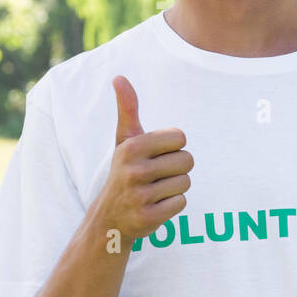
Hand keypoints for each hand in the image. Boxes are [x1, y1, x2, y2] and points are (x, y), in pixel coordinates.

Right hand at [96, 76, 193, 242]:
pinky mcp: (148, 217)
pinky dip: (172, 205)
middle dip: (177, 168)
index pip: (181, 137)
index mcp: (131, 146)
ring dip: (175, 187)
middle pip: (188, 160)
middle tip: (156, 176)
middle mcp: (133, 170)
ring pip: (186, 182)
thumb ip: (128, 110)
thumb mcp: (125, 141)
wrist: (108, 219)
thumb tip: (119, 77)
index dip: (173, 147)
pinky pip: (182, 203)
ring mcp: (140, 196)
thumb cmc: (124, 171)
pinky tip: (154, 206)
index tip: (156, 155)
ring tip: (154, 190)